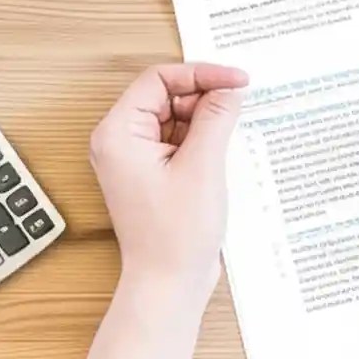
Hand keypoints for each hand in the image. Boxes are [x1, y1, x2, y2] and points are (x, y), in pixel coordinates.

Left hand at [89, 63, 248, 296]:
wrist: (168, 284)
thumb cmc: (174, 235)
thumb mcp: (202, 166)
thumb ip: (216, 118)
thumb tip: (229, 89)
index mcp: (118, 133)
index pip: (159, 80)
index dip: (201, 74)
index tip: (236, 80)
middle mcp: (121, 142)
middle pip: (167, 96)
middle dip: (205, 96)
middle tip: (240, 103)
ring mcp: (136, 159)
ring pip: (176, 118)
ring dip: (207, 119)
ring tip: (234, 131)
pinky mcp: (154, 174)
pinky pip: (179, 140)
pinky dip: (204, 139)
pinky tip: (225, 148)